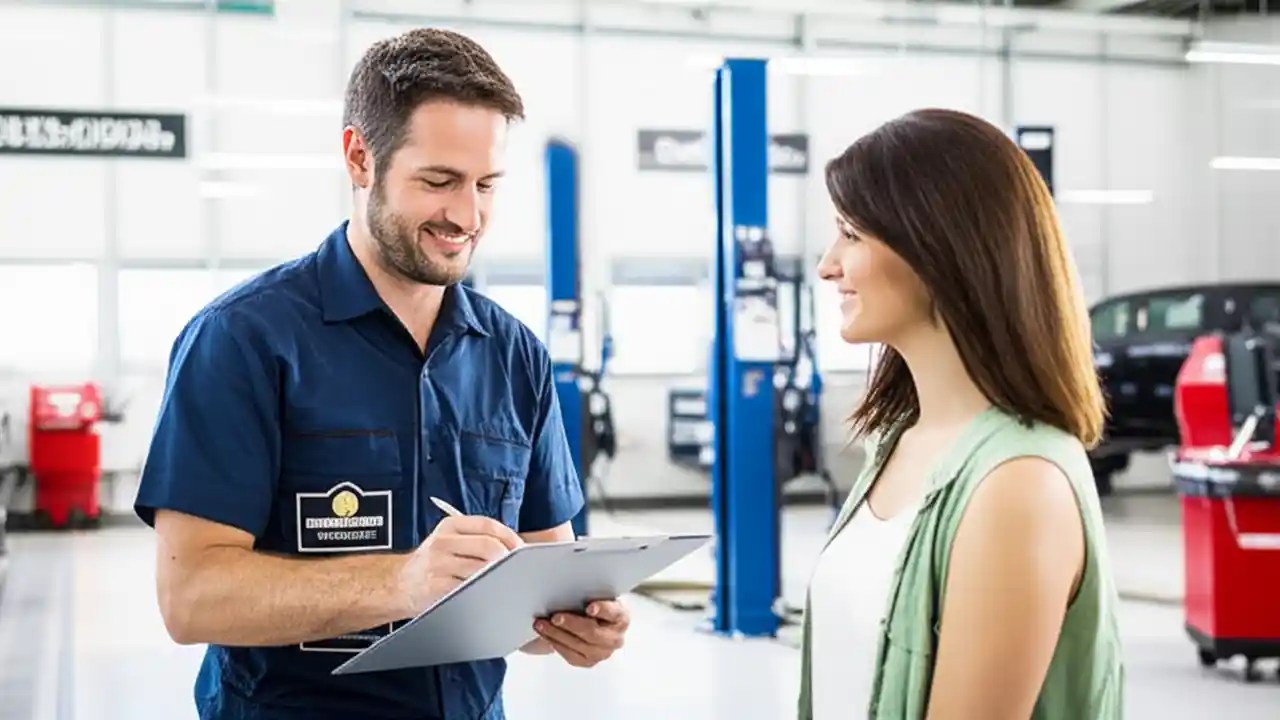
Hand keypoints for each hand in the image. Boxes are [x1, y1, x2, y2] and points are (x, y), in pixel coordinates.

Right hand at [397, 516, 522, 616]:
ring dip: (497, 576)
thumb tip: (514, 547)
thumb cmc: (431, 564)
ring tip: (505, 581)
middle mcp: (442, 542)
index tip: (520, 548)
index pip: (487, 525)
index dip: (509, 536)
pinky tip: (487, 592)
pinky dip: (483, 591)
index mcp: (449, 526)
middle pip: (487, 546)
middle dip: (507, 558)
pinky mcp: (437, 587)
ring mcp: (438, 565)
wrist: (397, 585)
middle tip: (517, 568)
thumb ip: (475, 539)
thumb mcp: (447, 541)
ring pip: (481, 568)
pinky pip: (469, 588)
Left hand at [533, 599, 629, 667]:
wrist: (592, 622)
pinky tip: (546, 636)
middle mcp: (615, 637)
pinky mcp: (590, 662)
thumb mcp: (594, 596)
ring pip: (580, 646)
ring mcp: (603, 653)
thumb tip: (568, 591)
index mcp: (620, 617)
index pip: (613, 612)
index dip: (602, 610)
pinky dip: (557, 645)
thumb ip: (587, 594)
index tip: (590, 608)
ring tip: (541, 625)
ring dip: (557, 635)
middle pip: (593, 633)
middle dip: (572, 625)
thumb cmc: (592, 606)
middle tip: (555, 617)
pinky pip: (572, 657)